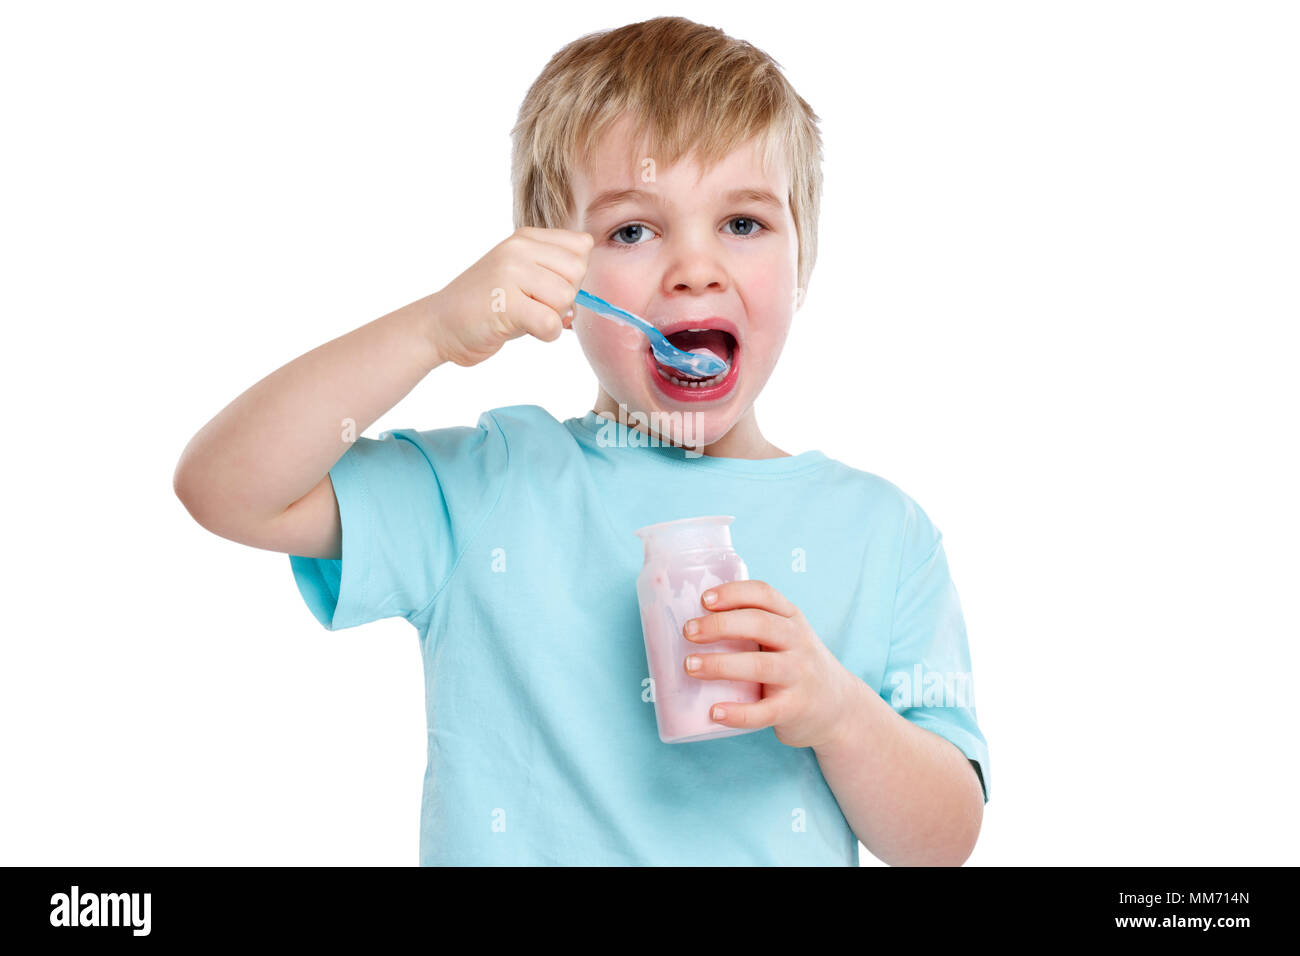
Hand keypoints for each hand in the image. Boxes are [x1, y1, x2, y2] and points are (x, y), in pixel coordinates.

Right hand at [428, 226, 592, 366]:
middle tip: (535, 306)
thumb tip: (588, 296)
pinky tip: (524, 330)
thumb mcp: (521, 277)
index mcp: (525, 238)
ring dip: (552, 317)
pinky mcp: (505, 303)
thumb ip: (554, 275)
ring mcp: (509, 273)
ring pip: (566, 298)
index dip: (573, 275)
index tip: (547, 288)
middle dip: (565, 297)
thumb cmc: (486, 306)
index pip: (581, 247)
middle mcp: (518, 249)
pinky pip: (551, 323)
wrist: (439, 325)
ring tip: (524, 316)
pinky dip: (546, 335)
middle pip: (578, 272)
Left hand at [682, 580, 863, 749]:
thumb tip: (691, 620)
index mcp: (792, 618)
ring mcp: (799, 676)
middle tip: (688, 632)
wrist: (839, 708)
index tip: (704, 600)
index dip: (734, 593)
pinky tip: (714, 712)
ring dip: (721, 664)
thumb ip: (754, 626)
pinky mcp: (795, 709)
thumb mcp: (787, 637)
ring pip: (760, 665)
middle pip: (760, 624)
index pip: (765, 594)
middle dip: (720, 625)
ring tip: (690, 666)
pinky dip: (737, 712)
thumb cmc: (796, 665)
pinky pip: (764, 711)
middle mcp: (799, 642)